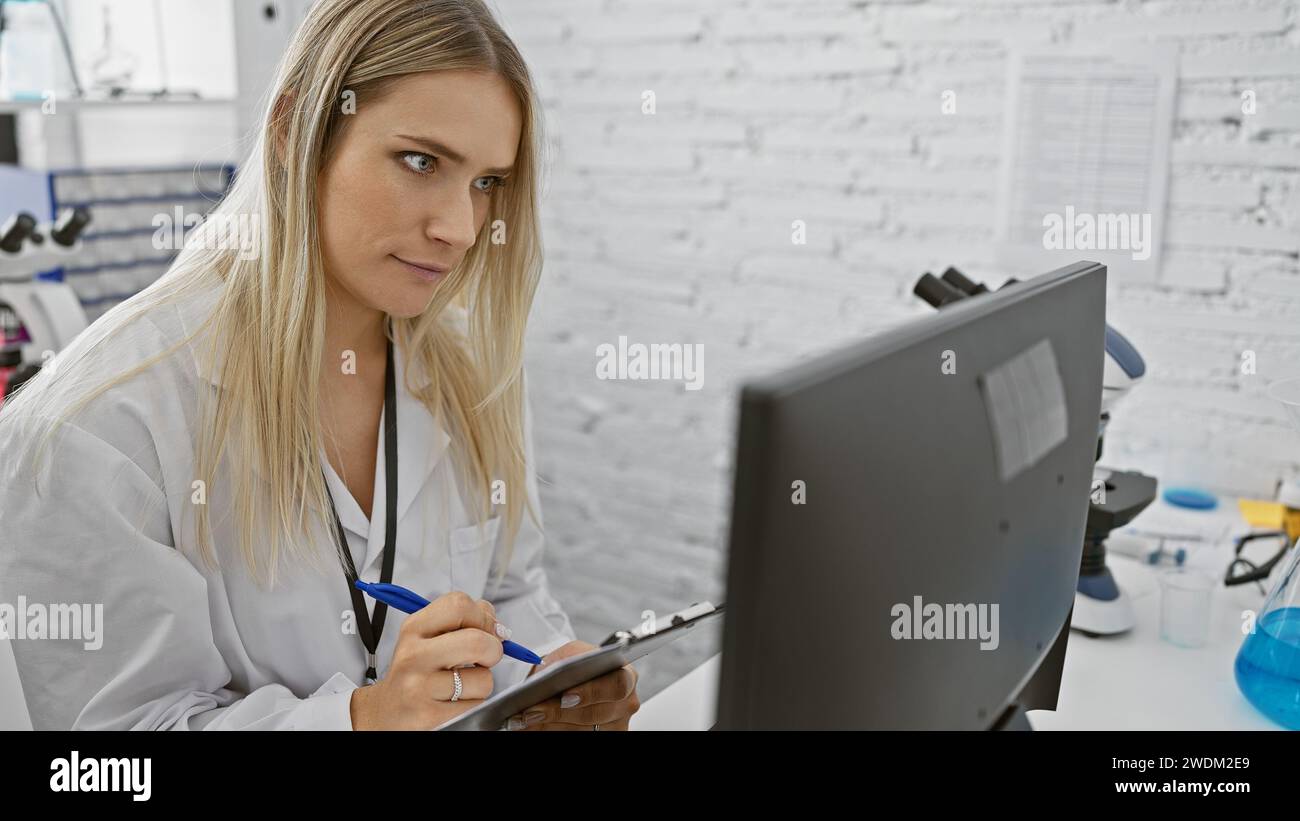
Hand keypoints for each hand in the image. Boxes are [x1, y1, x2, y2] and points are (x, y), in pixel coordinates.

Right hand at [349, 591, 507, 729]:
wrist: (386, 712)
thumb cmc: (416, 671)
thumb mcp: (427, 637)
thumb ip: (462, 622)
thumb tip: (498, 627)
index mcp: (414, 628)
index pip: (459, 605)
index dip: (483, 616)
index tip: (487, 630)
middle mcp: (414, 655)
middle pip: (477, 641)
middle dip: (494, 650)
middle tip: (487, 657)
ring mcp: (420, 687)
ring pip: (483, 679)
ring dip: (482, 683)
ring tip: (462, 685)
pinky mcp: (430, 716)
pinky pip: (476, 705)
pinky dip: (473, 704)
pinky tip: (454, 702)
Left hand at [506, 640, 639, 730]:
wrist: (580, 678)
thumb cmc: (580, 665)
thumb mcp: (573, 653)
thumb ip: (565, 658)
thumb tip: (548, 672)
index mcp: (626, 675)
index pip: (617, 685)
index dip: (591, 693)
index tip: (565, 697)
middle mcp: (626, 703)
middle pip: (595, 714)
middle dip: (559, 713)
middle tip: (532, 710)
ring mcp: (617, 724)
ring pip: (582, 730)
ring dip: (549, 725)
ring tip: (523, 718)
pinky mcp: (604, 736)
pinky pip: (577, 737)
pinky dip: (551, 731)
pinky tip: (532, 726)